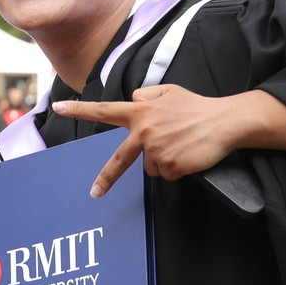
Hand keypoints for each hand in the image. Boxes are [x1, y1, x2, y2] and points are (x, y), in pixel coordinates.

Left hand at [54, 85, 244, 196]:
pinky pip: (167, 174)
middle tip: (94, 193)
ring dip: (164, 160)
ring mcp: (156, 150)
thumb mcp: (169, 91)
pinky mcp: (171, 166)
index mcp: (141, 111)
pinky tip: (188, 154)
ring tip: (182, 144)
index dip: (80, 110)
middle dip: (106, 178)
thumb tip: (132, 99)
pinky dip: (177, 168)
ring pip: (151, 166)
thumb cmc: (197, 107)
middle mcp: (144, 131)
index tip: (59, 108)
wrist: (226, 121)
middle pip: (119, 160)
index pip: (105, 111)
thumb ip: (145, 95)